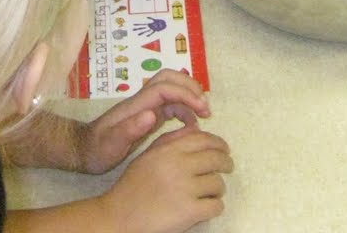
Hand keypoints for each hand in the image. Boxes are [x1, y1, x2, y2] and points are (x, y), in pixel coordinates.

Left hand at [75, 69, 210, 174]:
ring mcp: (145, 106)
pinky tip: (190, 126)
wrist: (83, 150)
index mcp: (136, 105)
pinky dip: (184, 110)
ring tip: (203, 116)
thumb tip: (152, 114)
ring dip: (189, 98)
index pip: (165, 88)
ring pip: (172, 90)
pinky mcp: (147, 115)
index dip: (185, 94)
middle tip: (205, 107)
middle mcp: (142, 101)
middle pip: (169, 79)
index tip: (201, 109)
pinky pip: (170, 105)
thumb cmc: (97, 149)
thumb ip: (130, 129)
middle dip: (190, 87)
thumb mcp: (112, 144)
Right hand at [97, 126, 233, 232]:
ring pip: (218, 184)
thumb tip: (196, 129)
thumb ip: (170, 141)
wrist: (118, 216)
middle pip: (217, 159)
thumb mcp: (148, 156)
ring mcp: (185, 189)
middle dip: (226, 163)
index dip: (219, 144)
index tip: (224, 150)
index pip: (204, 139)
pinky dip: (215, 207)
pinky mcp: (189, 212)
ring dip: (218, 189)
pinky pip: (215, 206)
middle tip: (227, 168)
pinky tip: (208, 207)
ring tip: (212, 192)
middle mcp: (179, 166)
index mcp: (169, 150)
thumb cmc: (132, 186)